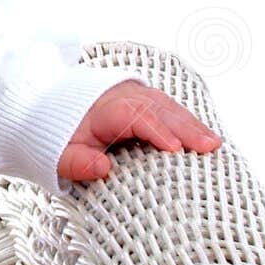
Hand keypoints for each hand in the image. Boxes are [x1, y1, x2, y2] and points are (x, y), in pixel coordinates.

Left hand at [56, 79, 221, 183]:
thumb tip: (102, 168)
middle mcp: (121, 97)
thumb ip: (76, 162)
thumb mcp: (59, 154)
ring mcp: (134, 95)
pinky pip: (167, 108)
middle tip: (210, 146)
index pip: (133, 116)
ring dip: (191, 124)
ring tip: (214, 143)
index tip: (175, 149)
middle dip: (185, 127)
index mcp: (102, 109)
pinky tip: (203, 136)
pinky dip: (186, 121)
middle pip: (158, 108)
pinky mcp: (142, 100)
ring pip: (167, 106)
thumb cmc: (60, 138)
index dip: (155, 130)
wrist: (50, 110)